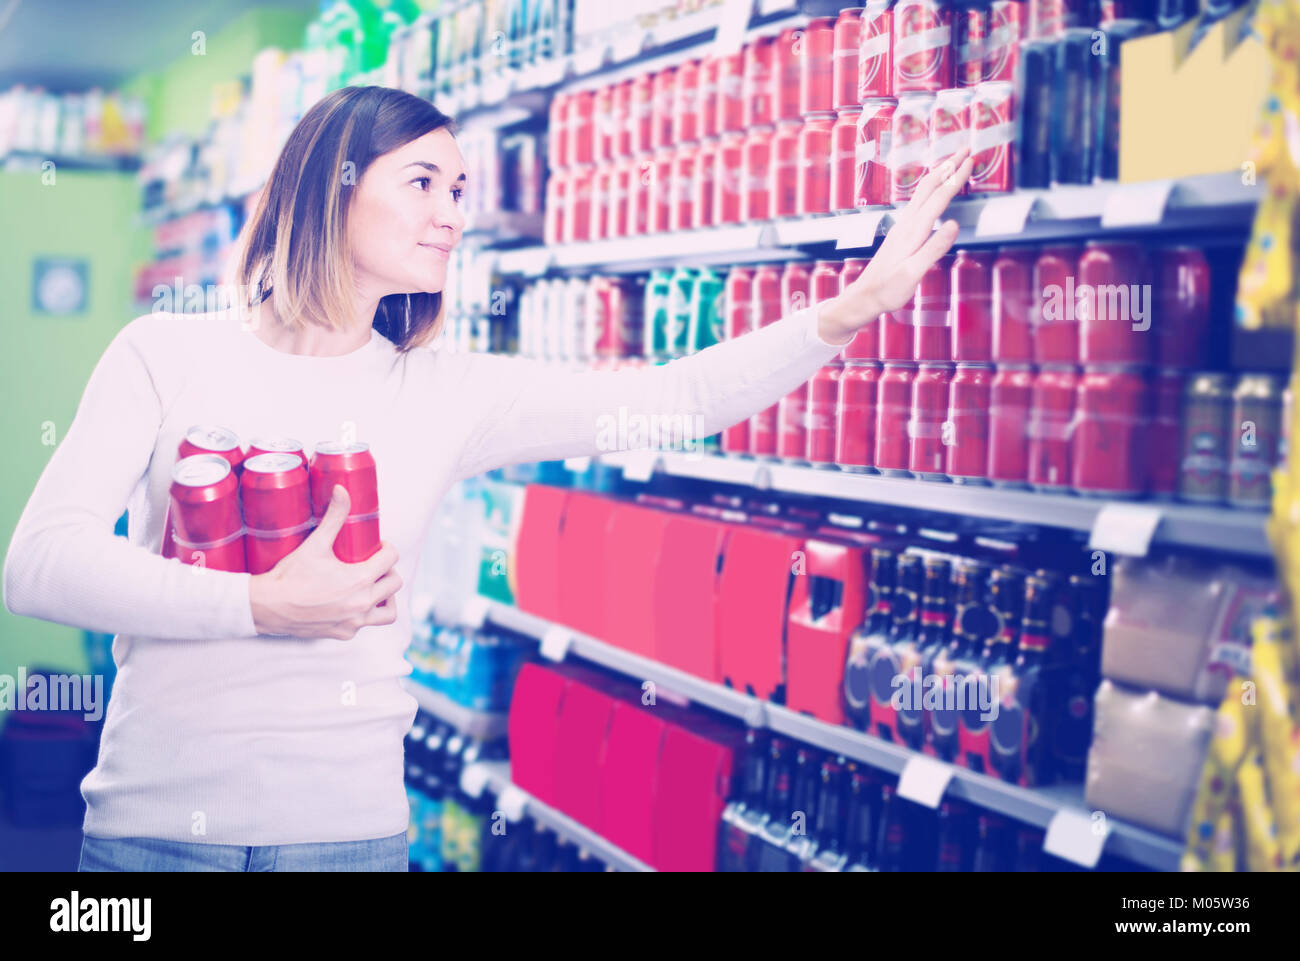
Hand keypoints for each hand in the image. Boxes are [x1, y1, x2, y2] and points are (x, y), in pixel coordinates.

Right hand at [248, 484, 401, 639]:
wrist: (267, 607)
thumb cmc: (290, 576)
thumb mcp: (315, 544)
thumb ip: (333, 516)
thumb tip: (341, 489)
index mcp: (360, 580)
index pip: (391, 560)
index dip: (387, 549)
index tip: (378, 547)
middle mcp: (362, 603)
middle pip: (394, 584)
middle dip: (388, 571)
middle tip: (373, 564)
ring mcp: (354, 622)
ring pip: (388, 612)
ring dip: (385, 598)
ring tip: (373, 587)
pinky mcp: (343, 633)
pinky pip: (365, 625)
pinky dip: (364, 614)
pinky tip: (352, 603)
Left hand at [818, 148, 973, 344]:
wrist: (865, 296)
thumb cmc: (888, 289)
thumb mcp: (913, 273)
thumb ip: (933, 248)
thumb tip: (953, 224)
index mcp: (913, 231)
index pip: (938, 198)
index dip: (956, 178)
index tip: (971, 160)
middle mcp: (906, 223)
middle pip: (929, 187)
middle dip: (948, 166)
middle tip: (966, 149)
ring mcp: (902, 226)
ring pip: (922, 192)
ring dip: (939, 174)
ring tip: (953, 161)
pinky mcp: (900, 233)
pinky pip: (919, 201)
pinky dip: (931, 188)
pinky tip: (933, 190)